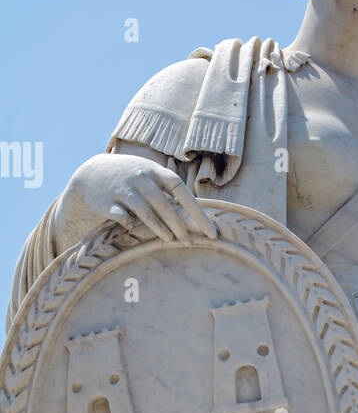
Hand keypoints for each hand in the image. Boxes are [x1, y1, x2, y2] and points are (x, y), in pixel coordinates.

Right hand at [56, 152, 217, 249]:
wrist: (92, 173)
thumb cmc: (130, 176)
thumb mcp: (150, 174)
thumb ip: (169, 189)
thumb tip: (197, 209)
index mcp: (155, 171)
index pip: (180, 189)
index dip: (196, 210)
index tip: (210, 229)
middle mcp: (140, 178)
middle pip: (164, 205)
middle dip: (178, 225)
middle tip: (189, 241)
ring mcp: (123, 189)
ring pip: (145, 212)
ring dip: (159, 228)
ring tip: (169, 240)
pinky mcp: (106, 202)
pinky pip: (122, 217)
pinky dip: (130, 224)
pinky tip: (133, 228)